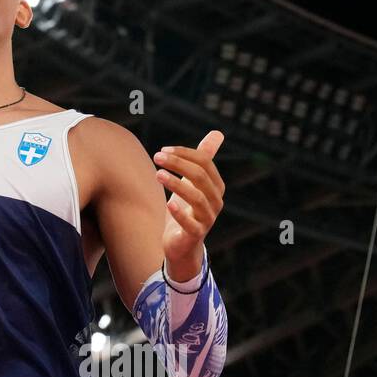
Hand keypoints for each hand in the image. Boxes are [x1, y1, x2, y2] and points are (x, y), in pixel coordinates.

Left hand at [153, 130, 225, 277]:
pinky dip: (180, 214)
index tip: (163, 150)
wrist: (183, 243)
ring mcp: (207, 219)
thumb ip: (205, 158)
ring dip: (177, 184)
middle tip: (157, 157)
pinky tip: (168, 205)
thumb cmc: (188, 208)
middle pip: (200, 177)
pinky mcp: (195, 235)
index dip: (185, 154)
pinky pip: (191, 224)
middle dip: (178, 164)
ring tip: (158, 174)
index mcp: (216, 186)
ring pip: (196, 198)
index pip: (205, 163)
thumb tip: (218, 132)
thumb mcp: (194, 182)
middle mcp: (215, 201)